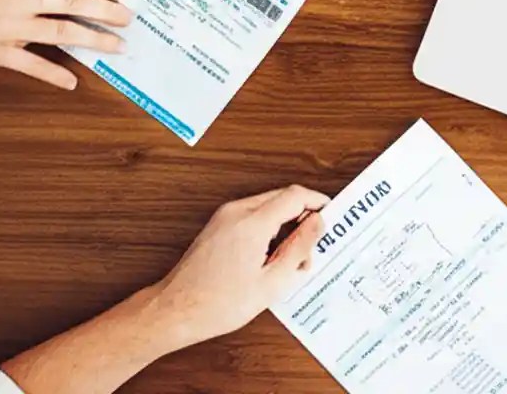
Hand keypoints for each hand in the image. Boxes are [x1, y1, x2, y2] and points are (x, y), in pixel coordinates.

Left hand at [148, 185, 328, 349]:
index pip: (295, 195)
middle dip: (303, 218)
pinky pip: (253, 216)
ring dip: (286, 225)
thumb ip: (300, 248)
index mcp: (252, 223)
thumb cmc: (217, 303)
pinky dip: (269, 229)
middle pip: (282, 198)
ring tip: (290, 261)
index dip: (318, 202)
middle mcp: (236, 212)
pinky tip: (270, 259)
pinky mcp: (218, 225)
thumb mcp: (272, 282)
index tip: (330, 216)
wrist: (175, 310)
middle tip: (312, 247)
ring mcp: (224, 217)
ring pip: (268, 207)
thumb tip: (317, 224)